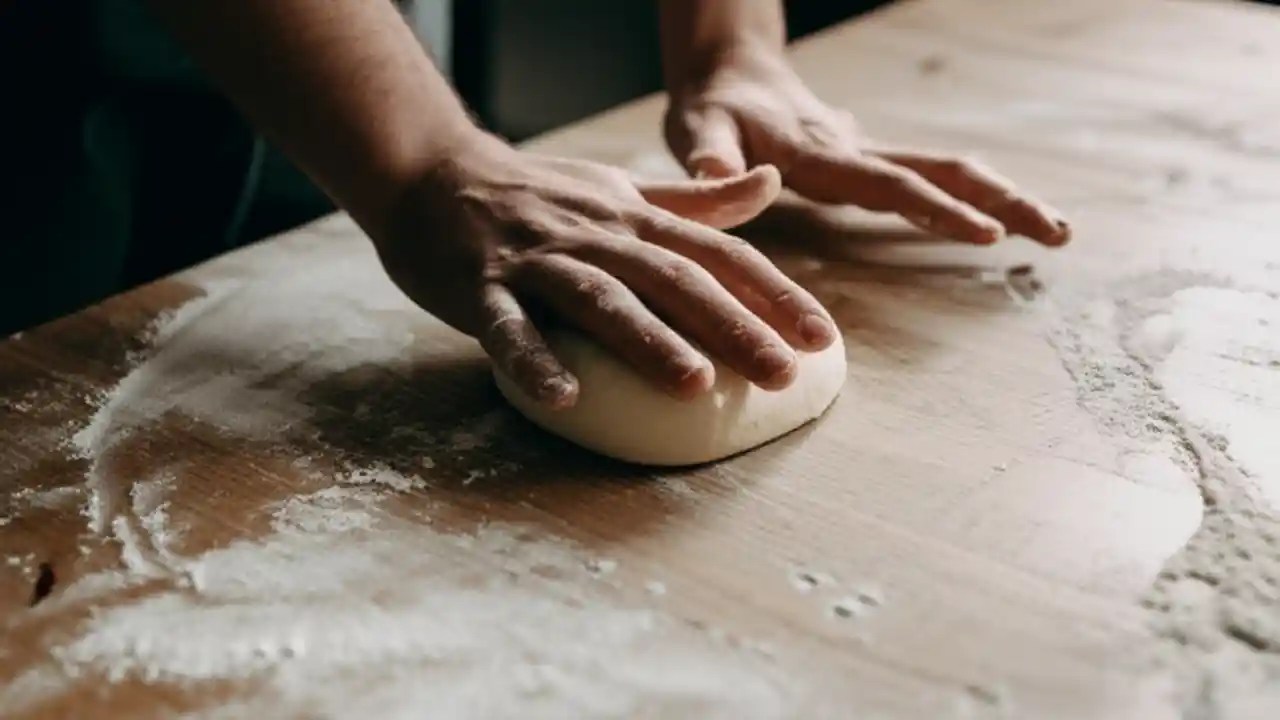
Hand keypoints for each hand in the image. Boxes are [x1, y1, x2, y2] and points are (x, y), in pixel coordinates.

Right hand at [373, 133, 836, 408]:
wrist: (433, 173)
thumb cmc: (539, 194)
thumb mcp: (623, 189)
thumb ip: (695, 201)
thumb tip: (770, 183)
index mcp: (635, 218)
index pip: (718, 254)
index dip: (773, 293)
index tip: (821, 336)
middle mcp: (597, 235)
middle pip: (673, 278)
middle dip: (731, 325)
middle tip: (782, 373)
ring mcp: (538, 260)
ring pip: (600, 298)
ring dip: (648, 340)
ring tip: (695, 383)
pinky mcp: (481, 286)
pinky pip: (508, 327)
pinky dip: (534, 362)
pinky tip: (565, 399)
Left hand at [664, 52, 1070, 245]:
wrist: (731, 77)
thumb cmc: (713, 110)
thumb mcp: (698, 131)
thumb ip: (710, 157)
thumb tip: (731, 180)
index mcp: (823, 155)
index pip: (889, 183)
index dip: (937, 208)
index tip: (985, 231)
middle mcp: (856, 152)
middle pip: (942, 172)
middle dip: (1003, 201)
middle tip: (1060, 233)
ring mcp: (867, 155)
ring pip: (946, 172)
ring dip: (1003, 197)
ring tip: (1057, 231)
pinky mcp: (866, 163)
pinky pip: (927, 179)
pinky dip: (971, 198)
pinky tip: (1006, 218)